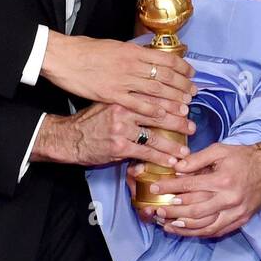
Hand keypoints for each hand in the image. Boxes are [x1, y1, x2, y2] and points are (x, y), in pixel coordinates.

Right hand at [33, 103, 192, 167]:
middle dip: (178, 123)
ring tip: (185, 151)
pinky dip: (159, 158)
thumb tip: (150, 102)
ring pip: (155, 136)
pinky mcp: (120, 147)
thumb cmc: (88, 121)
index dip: (172, 104)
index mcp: (123, 98)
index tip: (186, 107)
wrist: (69, 138)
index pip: (153, 99)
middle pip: (159, 116)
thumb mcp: (107, 104)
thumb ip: (127, 102)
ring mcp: (122, 130)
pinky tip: (170, 161)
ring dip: (172, 145)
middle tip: (191, 128)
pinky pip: (145, 153)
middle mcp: (124, 111)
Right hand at [41, 32, 195, 118]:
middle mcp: (132, 66)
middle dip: (183, 88)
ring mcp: (123, 82)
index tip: (192, 74)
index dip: (182, 68)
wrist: (64, 58)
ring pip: (156, 94)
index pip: (166, 60)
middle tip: (194, 96)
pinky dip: (152, 113)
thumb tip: (146, 56)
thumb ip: (131, 54)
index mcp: (133, 51)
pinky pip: (137, 106)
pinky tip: (163, 118)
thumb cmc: (85, 51)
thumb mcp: (113, 46)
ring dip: (174, 104)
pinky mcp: (112, 98)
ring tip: (186, 112)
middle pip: (166, 78)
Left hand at [129, 141, 260, 237]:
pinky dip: (198, 233)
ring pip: (204, 225)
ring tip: (166, 224)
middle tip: (156, 209)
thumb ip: (197, 159)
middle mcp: (229, 199)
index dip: (169, 187)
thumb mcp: (220, 150)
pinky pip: (216, 231)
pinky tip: (185, 231)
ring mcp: (235, 213)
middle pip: (194, 210)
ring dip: (182, 227)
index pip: (189, 186)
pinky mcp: (240, 220)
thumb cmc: (243, 158)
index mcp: (222, 180)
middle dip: (172, 211)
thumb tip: (176, 167)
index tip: (154, 187)